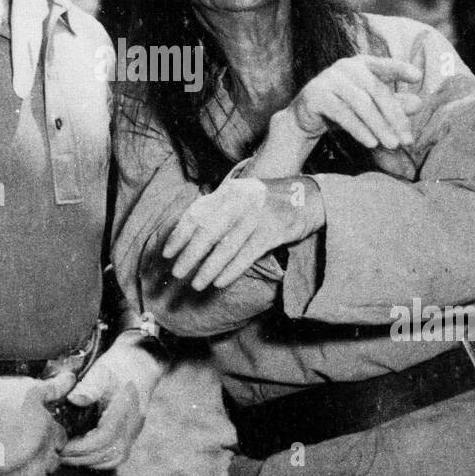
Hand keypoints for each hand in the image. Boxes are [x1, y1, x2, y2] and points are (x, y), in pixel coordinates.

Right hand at [0, 363, 74, 475]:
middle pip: (53, 463)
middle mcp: (39, 450)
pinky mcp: (4, 473)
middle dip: (48, 457)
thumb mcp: (32, 388)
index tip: (47, 435)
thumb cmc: (2, 396)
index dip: (55, 438)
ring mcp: (22, 463)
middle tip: (36, 449)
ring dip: (35, 473)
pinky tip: (13, 472)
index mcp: (48, 429)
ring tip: (27, 463)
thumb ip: (55, 387)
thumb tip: (71, 378)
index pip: (62, 441)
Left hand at [59, 333, 165, 469]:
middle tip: (60, 454)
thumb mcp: (103, 370)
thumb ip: (90, 386)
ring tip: (69, 457)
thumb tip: (74, 400)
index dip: (82, 446)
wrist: (140, 360)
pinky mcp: (132, 432)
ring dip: (91, 461)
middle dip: (82, 457)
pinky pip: (119, 455)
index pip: (105, 437)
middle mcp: (134, 422)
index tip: (63, 445)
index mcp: (126, 408)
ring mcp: (135, 429)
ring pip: (115, 457)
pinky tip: (85, 456)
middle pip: (109, 452)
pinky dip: (101, 460)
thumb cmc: (119, 364)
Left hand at [163, 176, 324, 290]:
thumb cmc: (266, 202)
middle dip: (189, 255)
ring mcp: (256, 216)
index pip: (196, 213)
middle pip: (207, 232)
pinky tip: (219, 282)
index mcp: (228, 191)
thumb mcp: (240, 196)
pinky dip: (231, 270)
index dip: (179, 235)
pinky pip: (246, 255)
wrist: (308, 197)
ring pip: (226, 247)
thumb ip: (216, 209)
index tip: (167, 253)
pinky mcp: (273, 232)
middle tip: (177, 273)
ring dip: (208, 269)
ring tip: (196, 284)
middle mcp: (240, 201)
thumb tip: (186, 233)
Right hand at [280, 54, 423, 151]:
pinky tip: (371, 143)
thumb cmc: (344, 108)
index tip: (418, 77)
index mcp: (362, 64)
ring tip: (392, 145)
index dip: (400, 69)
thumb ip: (393, 104)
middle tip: (407, 140)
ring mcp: (329, 79)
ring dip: (379, 126)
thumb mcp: (370, 106)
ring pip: (361, 103)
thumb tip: (418, 104)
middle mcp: (346, 66)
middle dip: (394, 116)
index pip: (384, 65)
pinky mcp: (316, 95)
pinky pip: (342, 113)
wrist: (306, 118)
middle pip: (376, 90)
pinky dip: (359, 129)